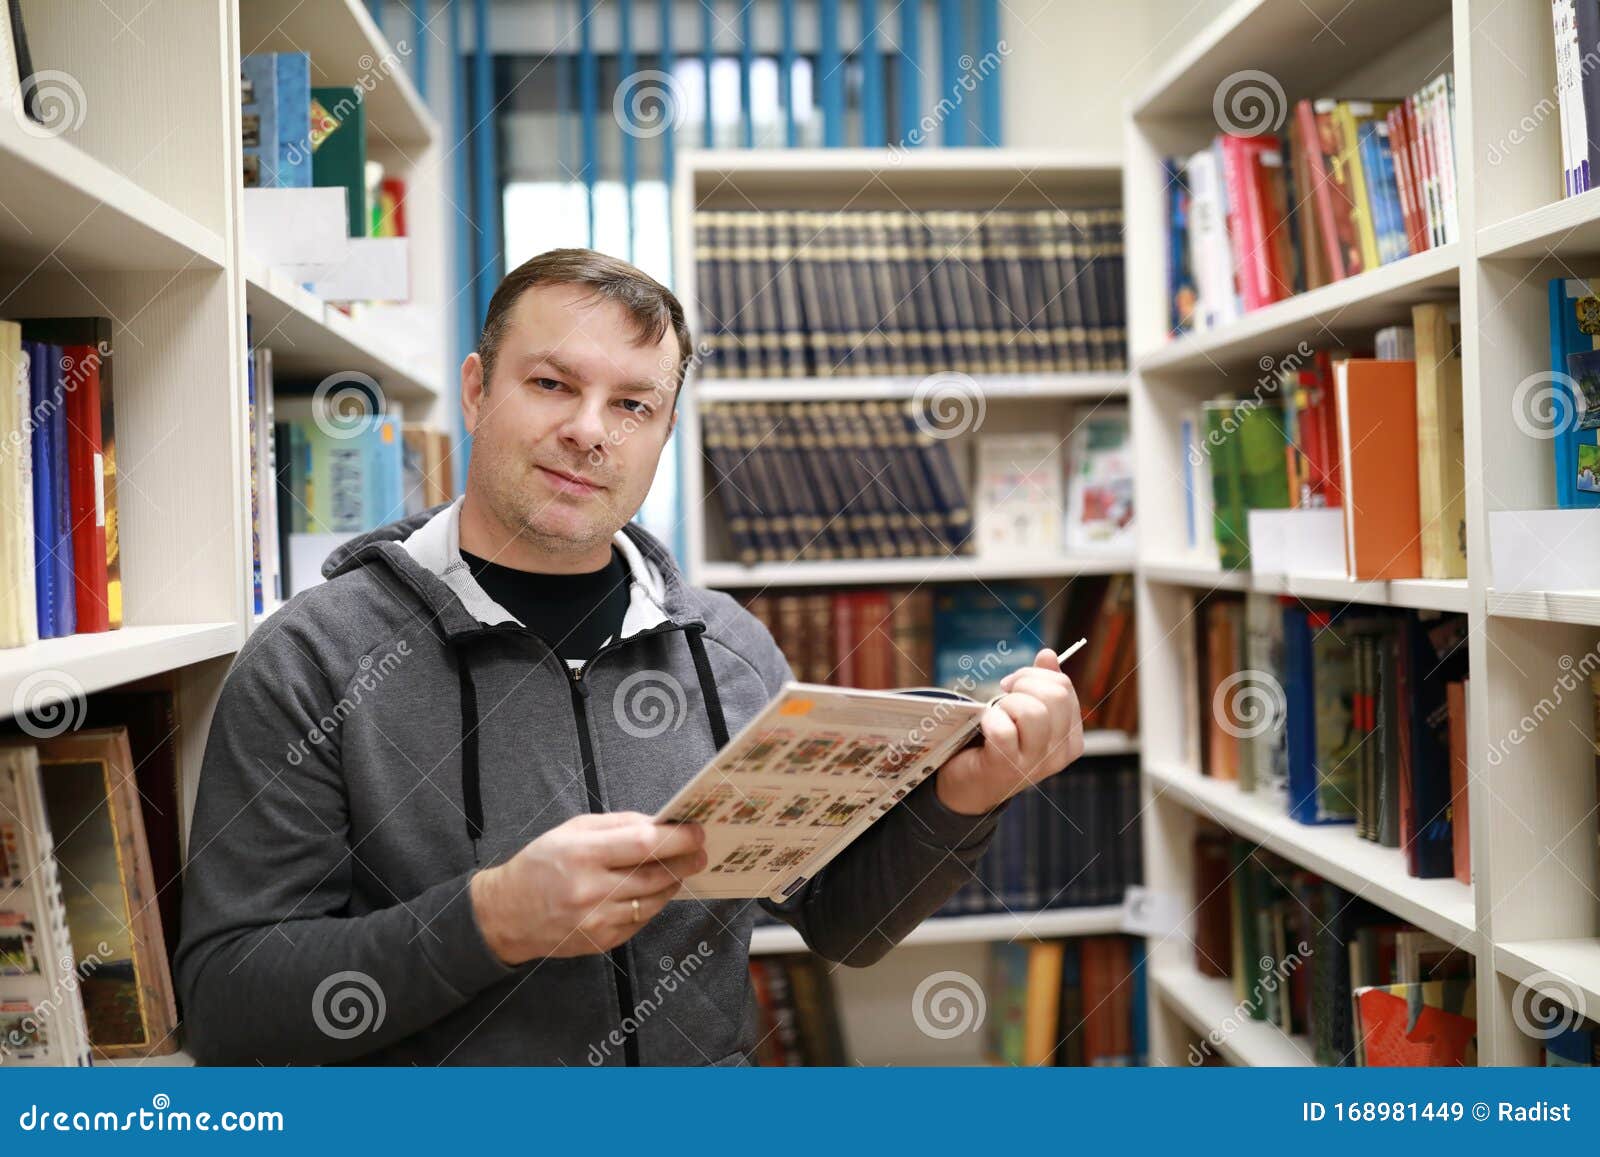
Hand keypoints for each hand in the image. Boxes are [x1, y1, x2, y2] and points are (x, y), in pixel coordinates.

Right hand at [469, 812, 706, 964]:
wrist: (507, 913)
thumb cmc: (542, 864)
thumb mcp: (573, 830)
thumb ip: (618, 824)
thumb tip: (660, 822)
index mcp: (583, 854)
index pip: (643, 844)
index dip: (676, 838)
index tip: (697, 830)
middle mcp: (591, 890)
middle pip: (655, 875)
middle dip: (684, 861)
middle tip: (700, 851)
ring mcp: (597, 920)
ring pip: (654, 900)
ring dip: (672, 883)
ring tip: (679, 869)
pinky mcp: (602, 942)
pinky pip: (641, 920)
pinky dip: (653, 904)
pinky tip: (653, 891)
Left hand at [933, 648, 1084, 815]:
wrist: (967, 786)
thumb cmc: (996, 745)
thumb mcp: (1023, 713)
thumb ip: (1039, 685)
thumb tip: (1049, 655)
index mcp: (1070, 738)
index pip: (1064, 687)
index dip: (1034, 676)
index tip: (1012, 686)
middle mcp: (1059, 753)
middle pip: (1055, 694)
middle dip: (1022, 683)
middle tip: (1002, 696)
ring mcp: (1035, 763)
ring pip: (1034, 711)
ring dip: (1006, 704)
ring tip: (995, 714)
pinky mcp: (1006, 768)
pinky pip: (1003, 730)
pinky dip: (989, 720)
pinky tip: (983, 727)